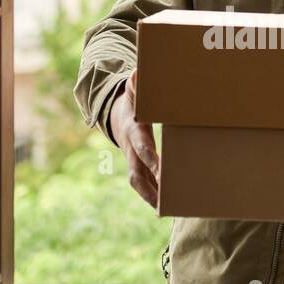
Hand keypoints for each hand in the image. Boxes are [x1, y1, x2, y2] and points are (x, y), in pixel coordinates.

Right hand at [109, 68, 159, 208]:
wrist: (118, 116)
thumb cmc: (134, 104)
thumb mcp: (135, 93)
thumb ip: (136, 86)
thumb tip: (136, 72)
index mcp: (134, 131)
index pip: (141, 145)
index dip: (149, 156)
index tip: (160, 166)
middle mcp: (131, 149)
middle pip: (137, 171)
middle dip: (150, 186)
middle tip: (165, 199)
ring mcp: (132, 160)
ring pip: (139, 182)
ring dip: (151, 197)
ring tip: (165, 211)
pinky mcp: (137, 167)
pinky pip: (143, 184)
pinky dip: (152, 196)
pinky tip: (164, 208)